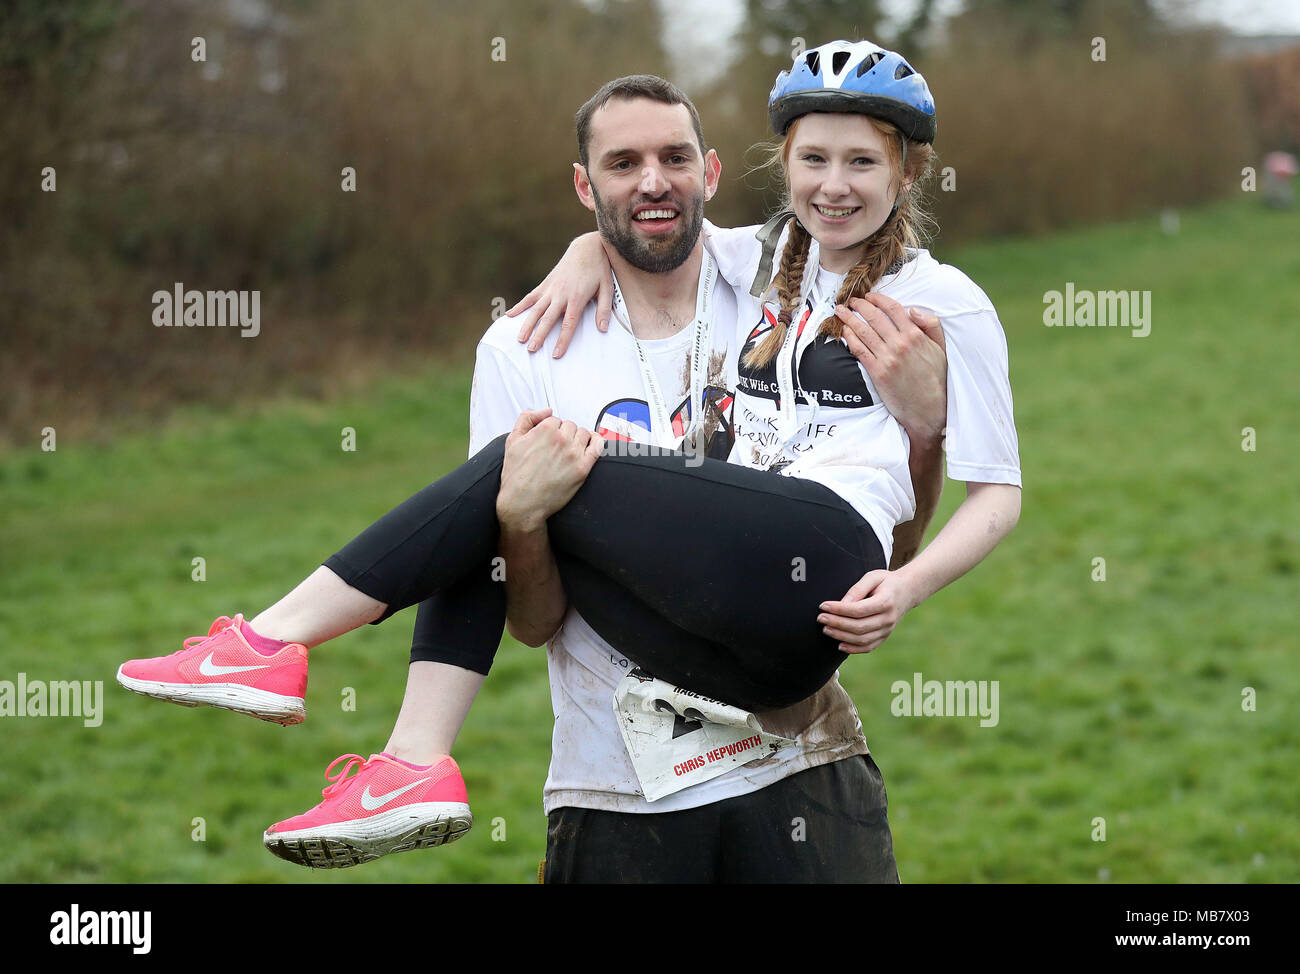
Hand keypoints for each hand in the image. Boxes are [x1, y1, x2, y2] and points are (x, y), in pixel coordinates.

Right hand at [497, 410, 604, 530]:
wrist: (522, 503)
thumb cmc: (516, 476)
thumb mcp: (512, 441)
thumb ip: (527, 418)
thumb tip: (546, 411)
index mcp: (544, 430)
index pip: (556, 420)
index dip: (552, 430)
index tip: (549, 441)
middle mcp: (561, 439)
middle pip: (571, 426)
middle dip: (564, 434)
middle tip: (557, 449)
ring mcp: (573, 454)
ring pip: (584, 434)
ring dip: (579, 439)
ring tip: (570, 450)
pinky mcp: (582, 468)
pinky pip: (598, 447)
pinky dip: (597, 442)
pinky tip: (592, 445)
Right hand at [507, 232, 612, 357]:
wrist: (586, 248)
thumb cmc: (599, 269)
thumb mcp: (607, 288)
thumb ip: (603, 309)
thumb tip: (602, 329)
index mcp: (577, 298)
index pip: (568, 324)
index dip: (562, 340)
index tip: (556, 354)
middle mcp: (561, 294)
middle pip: (547, 319)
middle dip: (539, 336)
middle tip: (531, 350)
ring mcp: (551, 289)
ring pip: (535, 309)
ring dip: (527, 325)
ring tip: (519, 339)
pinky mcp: (545, 284)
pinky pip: (530, 297)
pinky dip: (519, 306)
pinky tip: (509, 315)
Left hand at [817, 569, 920, 653]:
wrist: (907, 591)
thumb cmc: (886, 582)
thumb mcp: (872, 577)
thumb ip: (857, 589)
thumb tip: (842, 603)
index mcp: (886, 602)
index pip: (858, 610)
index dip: (839, 610)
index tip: (823, 606)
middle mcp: (888, 619)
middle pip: (859, 627)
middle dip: (836, 623)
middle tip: (820, 618)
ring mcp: (887, 630)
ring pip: (862, 639)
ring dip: (841, 636)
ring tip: (826, 629)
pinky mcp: (884, 637)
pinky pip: (868, 647)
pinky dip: (853, 649)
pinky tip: (839, 645)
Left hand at [834, 294, 946, 440]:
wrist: (928, 407)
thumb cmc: (935, 377)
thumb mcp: (941, 347)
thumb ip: (931, 325)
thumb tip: (913, 310)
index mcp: (915, 335)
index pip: (893, 309)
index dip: (879, 299)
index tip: (870, 296)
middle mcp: (900, 344)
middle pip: (874, 317)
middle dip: (860, 306)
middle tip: (851, 300)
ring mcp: (887, 358)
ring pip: (863, 331)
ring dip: (849, 318)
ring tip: (840, 311)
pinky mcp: (877, 372)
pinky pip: (859, 350)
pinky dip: (849, 338)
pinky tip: (843, 331)